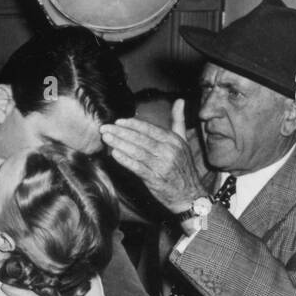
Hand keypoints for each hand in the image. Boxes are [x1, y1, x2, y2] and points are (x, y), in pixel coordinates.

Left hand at [100, 99, 209, 213]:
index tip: (118, 121)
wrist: (190, 195)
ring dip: (119, 144)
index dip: (133, 124)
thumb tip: (180, 100)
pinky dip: (125, 160)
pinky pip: (137, 167)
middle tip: (105, 128)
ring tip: (106, 138)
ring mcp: (162, 165)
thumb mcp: (184, 142)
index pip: (150, 129)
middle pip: (141, 139)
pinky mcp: (155, 179)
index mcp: (174, 140)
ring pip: (137, 151)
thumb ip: (179, 120)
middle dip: (121, 132)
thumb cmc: (183, 167)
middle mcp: (168, 151)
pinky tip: (114, 154)